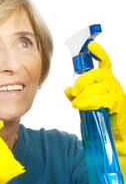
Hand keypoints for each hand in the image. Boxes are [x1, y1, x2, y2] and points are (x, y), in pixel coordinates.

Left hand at [65, 41, 125, 165]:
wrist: (117, 138)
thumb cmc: (103, 120)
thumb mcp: (88, 105)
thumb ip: (79, 96)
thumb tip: (67, 89)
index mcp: (107, 82)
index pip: (105, 63)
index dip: (99, 53)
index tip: (91, 45)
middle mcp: (113, 85)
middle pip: (95, 74)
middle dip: (81, 82)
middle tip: (74, 94)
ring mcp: (117, 94)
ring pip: (97, 86)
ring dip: (83, 95)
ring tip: (77, 104)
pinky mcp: (117, 105)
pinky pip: (102, 99)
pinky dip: (89, 102)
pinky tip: (81, 106)